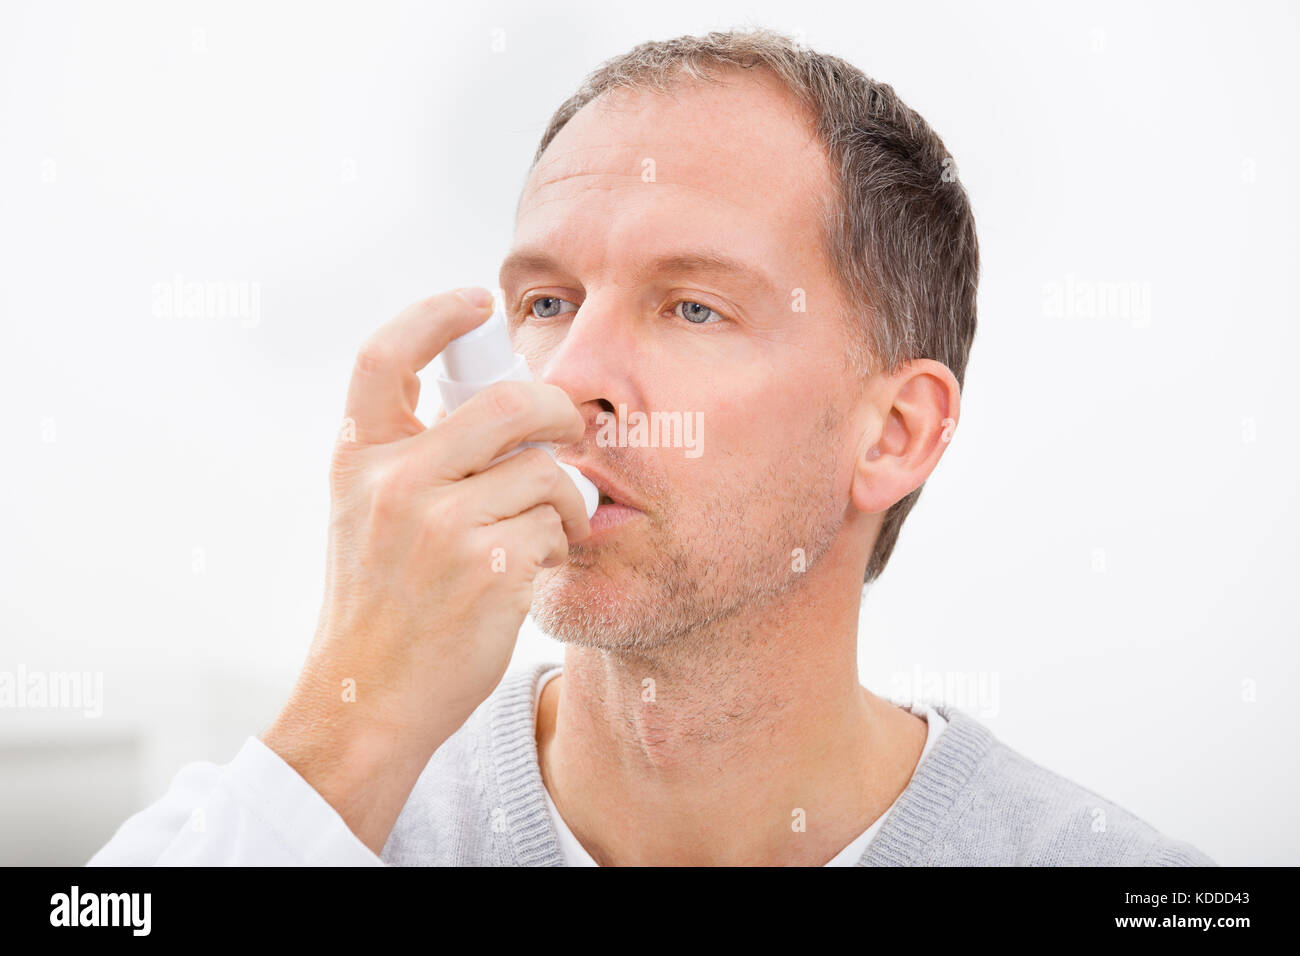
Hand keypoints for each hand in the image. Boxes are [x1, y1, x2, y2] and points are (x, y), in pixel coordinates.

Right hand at [260, 288, 590, 854]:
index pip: (383, 356)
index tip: (476, 299)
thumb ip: (415, 456)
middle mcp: (393, 482)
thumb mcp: (367, 517)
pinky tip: (530, 572)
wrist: (369, 700)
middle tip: (570, 430)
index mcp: (358, 460)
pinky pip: (557, 524)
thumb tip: (499, 401)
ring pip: (546, 470)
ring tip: (542, 531)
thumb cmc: (382, 607)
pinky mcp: (489, 566)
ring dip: (563, 499)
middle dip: (558, 410)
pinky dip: (559, 544)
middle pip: (509, 401)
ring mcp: (440, 523)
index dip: (432, 314)